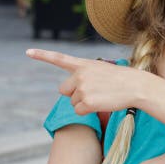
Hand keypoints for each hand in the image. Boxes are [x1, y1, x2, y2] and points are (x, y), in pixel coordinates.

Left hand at [26, 49, 157, 113]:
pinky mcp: (86, 102)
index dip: (42, 55)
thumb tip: (71, 93)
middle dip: (74, 94)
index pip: (59, 58)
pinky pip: (79, 111)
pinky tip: (101, 104)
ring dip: (85, 103)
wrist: (136, 86)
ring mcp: (82, 88)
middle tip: (94, 92)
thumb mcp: (101, 70)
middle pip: (64, 90)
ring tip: (102, 96)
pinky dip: (88, 111)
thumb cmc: (121, 80)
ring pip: (73, 102)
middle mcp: (80, 75)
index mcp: (83, 64)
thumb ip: (84, 76)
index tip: (28, 52)